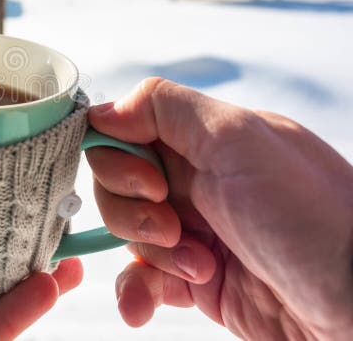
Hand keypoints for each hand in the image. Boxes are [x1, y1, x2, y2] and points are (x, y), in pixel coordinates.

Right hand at [86, 77, 352, 338]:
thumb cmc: (313, 219)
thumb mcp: (241, 140)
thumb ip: (166, 109)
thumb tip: (102, 112)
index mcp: (206, 137)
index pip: (127, 128)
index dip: (119, 154)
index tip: (151, 182)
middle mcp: (198, 179)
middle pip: (117, 182)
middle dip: (133, 209)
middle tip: (175, 226)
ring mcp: (196, 230)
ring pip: (127, 231)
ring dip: (150, 254)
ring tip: (200, 268)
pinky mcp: (196, 280)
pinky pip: (141, 279)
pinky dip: (136, 292)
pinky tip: (145, 307)